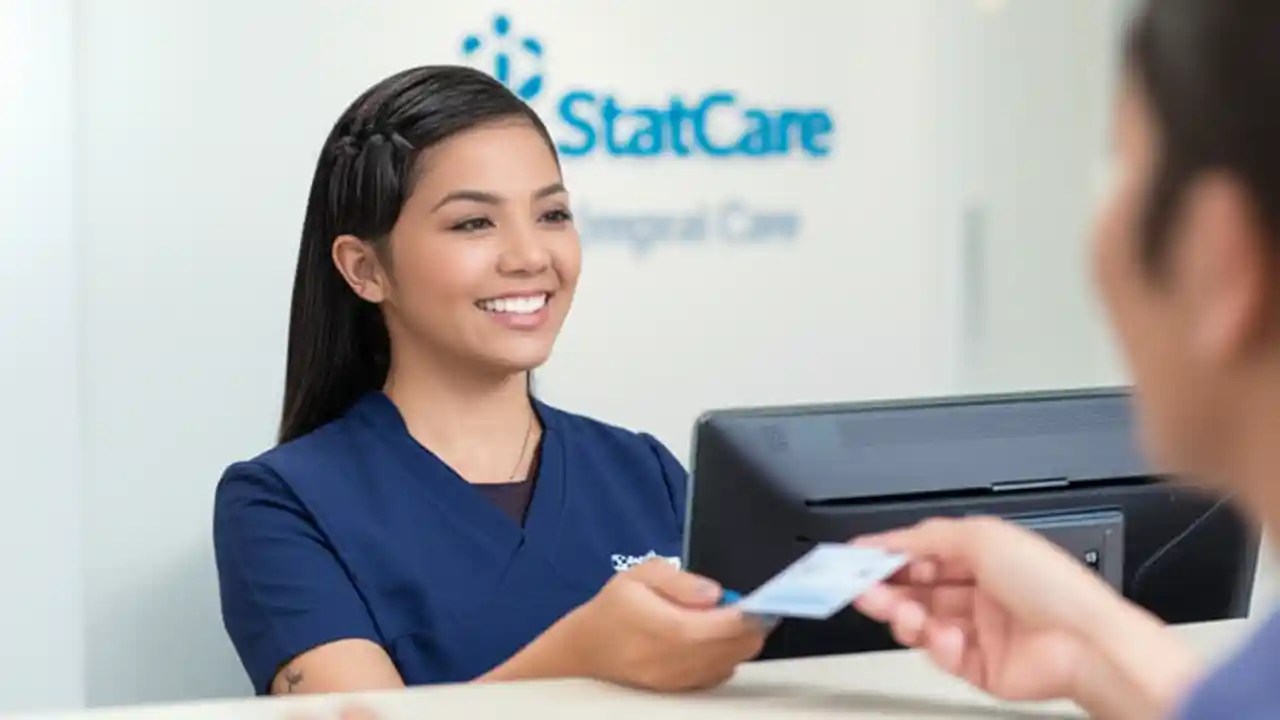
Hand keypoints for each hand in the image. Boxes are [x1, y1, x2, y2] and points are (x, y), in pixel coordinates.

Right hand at [556, 560, 768, 691]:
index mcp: (667, 629)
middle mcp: (675, 662)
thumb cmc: (615, 606)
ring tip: (728, 620)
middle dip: (750, 627)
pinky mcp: (680, 690)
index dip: (749, 614)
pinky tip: (713, 639)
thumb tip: (715, 594)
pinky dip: (725, 656)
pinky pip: (718, 675)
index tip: (760, 600)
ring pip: (730, 663)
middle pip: (734, 649)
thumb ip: (681, 581)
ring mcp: (678, 681)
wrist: (585, 649)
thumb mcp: (640, 574)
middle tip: (748, 607)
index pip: (722, 627)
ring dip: (739, 642)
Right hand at [851, 517, 1152, 703]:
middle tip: (861, 589)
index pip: (921, 553)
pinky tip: (945, 637)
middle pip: (915, 589)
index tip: (854, 558)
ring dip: (905, 616)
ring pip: (921, 623)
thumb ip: (929, 536)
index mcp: (981, 557)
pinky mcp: (979, 666)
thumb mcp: (983, 538)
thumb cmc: (1052, 585)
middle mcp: (978, 592)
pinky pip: (941, 655)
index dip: (887, 555)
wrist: (1086, 643)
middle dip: (886, 588)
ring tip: (903, 613)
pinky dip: (936, 646)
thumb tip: (890, 539)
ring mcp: (978, 630)